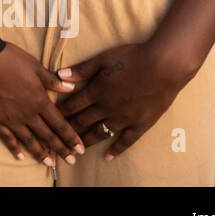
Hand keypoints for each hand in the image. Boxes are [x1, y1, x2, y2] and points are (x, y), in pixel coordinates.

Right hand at [0, 43, 85, 165]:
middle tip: (71, 160)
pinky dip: (14, 148)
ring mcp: (11, 118)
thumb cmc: (10, 59)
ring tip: (50, 163)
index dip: (71, 137)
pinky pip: (7, 138)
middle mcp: (27, 113)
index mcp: (39, 100)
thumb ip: (53, 81)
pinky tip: (21, 157)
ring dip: (41, 153)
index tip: (80, 148)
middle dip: (61, 149)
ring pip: (29, 140)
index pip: (60, 124)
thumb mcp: (35, 66)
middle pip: (48, 136)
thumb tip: (71, 88)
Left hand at [55, 43, 187, 159]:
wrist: (164, 67)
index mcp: (96, 91)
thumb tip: (59, 75)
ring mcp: (124, 118)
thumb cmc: (133, 58)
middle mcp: (107, 108)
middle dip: (68, 130)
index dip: (60, 113)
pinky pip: (125, 141)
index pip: (72, 105)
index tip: (50, 119)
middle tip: (57, 138)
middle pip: (82, 122)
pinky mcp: (140, 124)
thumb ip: (82, 69)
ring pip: (100, 133)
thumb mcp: (104, 59)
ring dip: (86, 141)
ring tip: (75, 149)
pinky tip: (108, 157)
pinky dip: (116, 150)